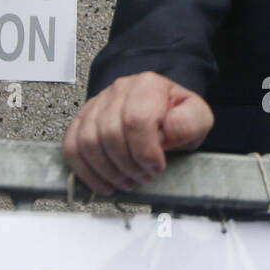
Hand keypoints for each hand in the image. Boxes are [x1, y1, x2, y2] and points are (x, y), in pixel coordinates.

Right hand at [63, 71, 213, 194]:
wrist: (162, 108)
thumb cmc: (177, 114)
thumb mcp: (197, 117)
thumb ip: (188, 123)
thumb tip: (166, 133)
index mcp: (148, 86)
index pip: (136, 120)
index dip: (145, 151)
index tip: (156, 167)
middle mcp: (119, 91)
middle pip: (109, 133)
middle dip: (127, 165)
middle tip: (143, 176)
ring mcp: (97, 104)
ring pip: (87, 142)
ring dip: (107, 171)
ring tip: (126, 181)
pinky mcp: (83, 120)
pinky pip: (71, 146)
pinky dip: (85, 171)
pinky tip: (103, 183)